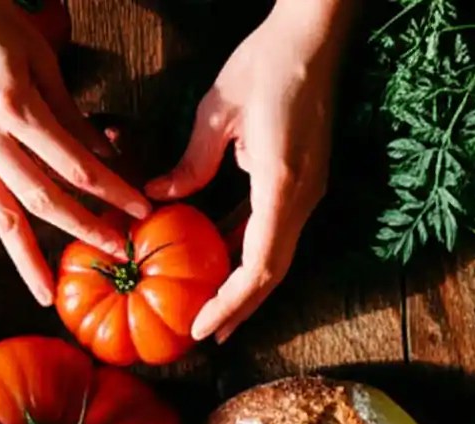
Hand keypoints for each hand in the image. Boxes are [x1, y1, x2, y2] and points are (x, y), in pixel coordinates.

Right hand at [0, 0, 149, 304]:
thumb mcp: (37, 55)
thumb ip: (69, 110)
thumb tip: (102, 152)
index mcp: (11, 103)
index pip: (75, 163)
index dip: (111, 191)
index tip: (138, 209)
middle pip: (42, 197)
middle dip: (83, 229)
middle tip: (114, 252)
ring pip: (1, 213)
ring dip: (26, 259)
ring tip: (45, 292)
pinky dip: (2, 227)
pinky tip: (16, 249)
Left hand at [146, 0, 354, 342]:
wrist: (314, 37)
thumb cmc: (266, 64)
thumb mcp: (216, 113)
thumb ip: (192, 163)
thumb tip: (161, 198)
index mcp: (280, 184)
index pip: (259, 265)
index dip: (231, 303)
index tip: (203, 327)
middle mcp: (302, 196)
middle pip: (272, 272)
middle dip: (238, 308)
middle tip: (205, 335)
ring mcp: (309, 191)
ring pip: (276, 254)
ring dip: (243, 284)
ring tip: (211, 310)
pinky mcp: (305, 181)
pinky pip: (275, 229)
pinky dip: (248, 250)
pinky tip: (221, 258)